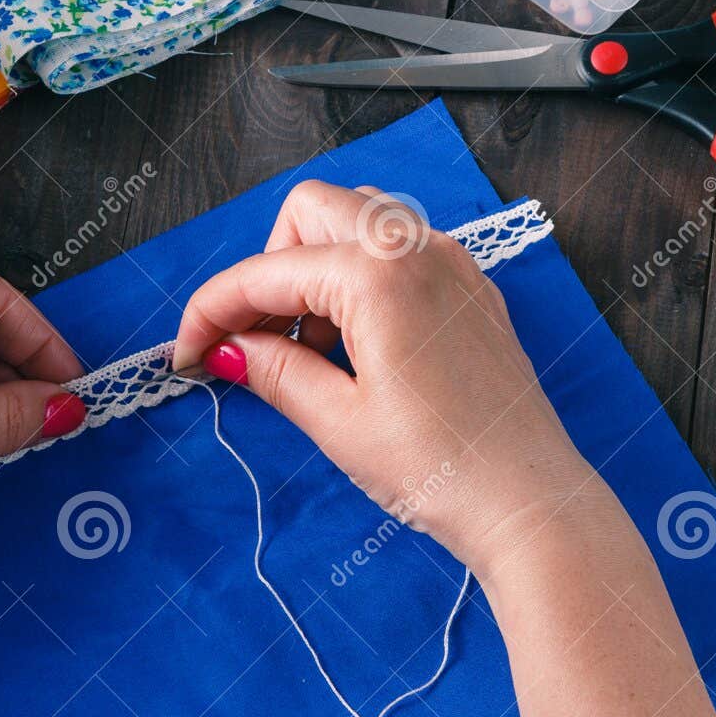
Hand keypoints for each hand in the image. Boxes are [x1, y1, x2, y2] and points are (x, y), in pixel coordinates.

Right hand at [173, 181, 593, 570]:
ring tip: (307, 351)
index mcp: (379, 272)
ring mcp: (453, 263)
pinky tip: (352, 350)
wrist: (529, 504)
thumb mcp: (338, 422)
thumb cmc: (441, 469)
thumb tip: (225, 348)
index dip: (211, 312)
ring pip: (357, 223)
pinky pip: (399, 252)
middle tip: (250, 343)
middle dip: (267, 271)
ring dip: (314, 268)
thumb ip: (273, 371)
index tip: (186, 354)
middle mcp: (419, 247)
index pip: (265, 271)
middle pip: (309, 212)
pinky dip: (358, 281)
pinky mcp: (471, 290)